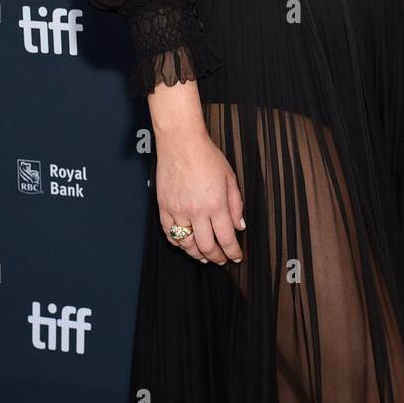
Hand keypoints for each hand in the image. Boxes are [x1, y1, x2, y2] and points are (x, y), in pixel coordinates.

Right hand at [155, 128, 245, 264]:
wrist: (181, 143)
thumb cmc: (207, 156)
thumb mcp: (230, 178)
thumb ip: (236, 204)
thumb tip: (239, 226)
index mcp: (216, 204)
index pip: (226, 239)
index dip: (232, 252)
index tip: (236, 257)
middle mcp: (197, 212)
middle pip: (207, 246)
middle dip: (217, 257)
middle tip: (222, 260)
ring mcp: (178, 211)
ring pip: (187, 244)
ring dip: (197, 254)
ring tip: (205, 257)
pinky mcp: (164, 208)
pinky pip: (169, 233)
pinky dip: (178, 243)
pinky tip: (186, 244)